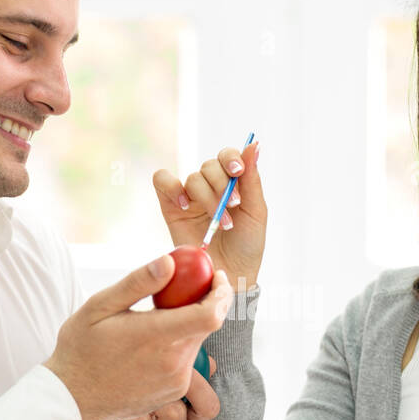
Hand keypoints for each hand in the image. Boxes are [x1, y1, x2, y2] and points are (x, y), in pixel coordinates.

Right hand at [47, 256, 232, 419]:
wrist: (72, 397)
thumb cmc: (81, 348)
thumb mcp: (100, 306)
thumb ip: (138, 283)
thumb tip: (170, 261)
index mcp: (156, 337)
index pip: (211, 314)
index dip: (221, 292)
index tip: (217, 276)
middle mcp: (173, 362)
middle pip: (208, 325)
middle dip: (205, 302)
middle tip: (188, 286)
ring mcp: (176, 381)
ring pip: (197, 342)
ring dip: (188, 324)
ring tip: (157, 318)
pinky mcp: (175, 392)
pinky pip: (188, 360)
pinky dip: (179, 345)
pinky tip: (152, 344)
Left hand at [80, 360, 218, 419]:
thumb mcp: (163, 406)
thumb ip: (179, 381)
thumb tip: (206, 359)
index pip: (208, 407)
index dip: (197, 382)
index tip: (177, 362)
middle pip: (173, 412)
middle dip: (151, 390)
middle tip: (134, 377)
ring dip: (123, 406)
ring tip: (113, 395)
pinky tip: (100, 412)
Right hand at [152, 142, 264, 289]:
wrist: (229, 274)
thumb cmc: (246, 245)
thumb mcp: (256, 212)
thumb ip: (252, 179)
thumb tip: (255, 144)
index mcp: (232, 183)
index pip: (227, 156)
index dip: (231, 158)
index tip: (237, 172)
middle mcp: (210, 186)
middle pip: (209, 166)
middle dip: (222, 186)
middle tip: (232, 208)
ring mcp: (189, 196)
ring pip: (193, 178)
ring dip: (207, 198)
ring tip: (219, 224)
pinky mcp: (170, 207)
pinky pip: (162, 181)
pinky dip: (172, 187)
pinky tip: (186, 205)